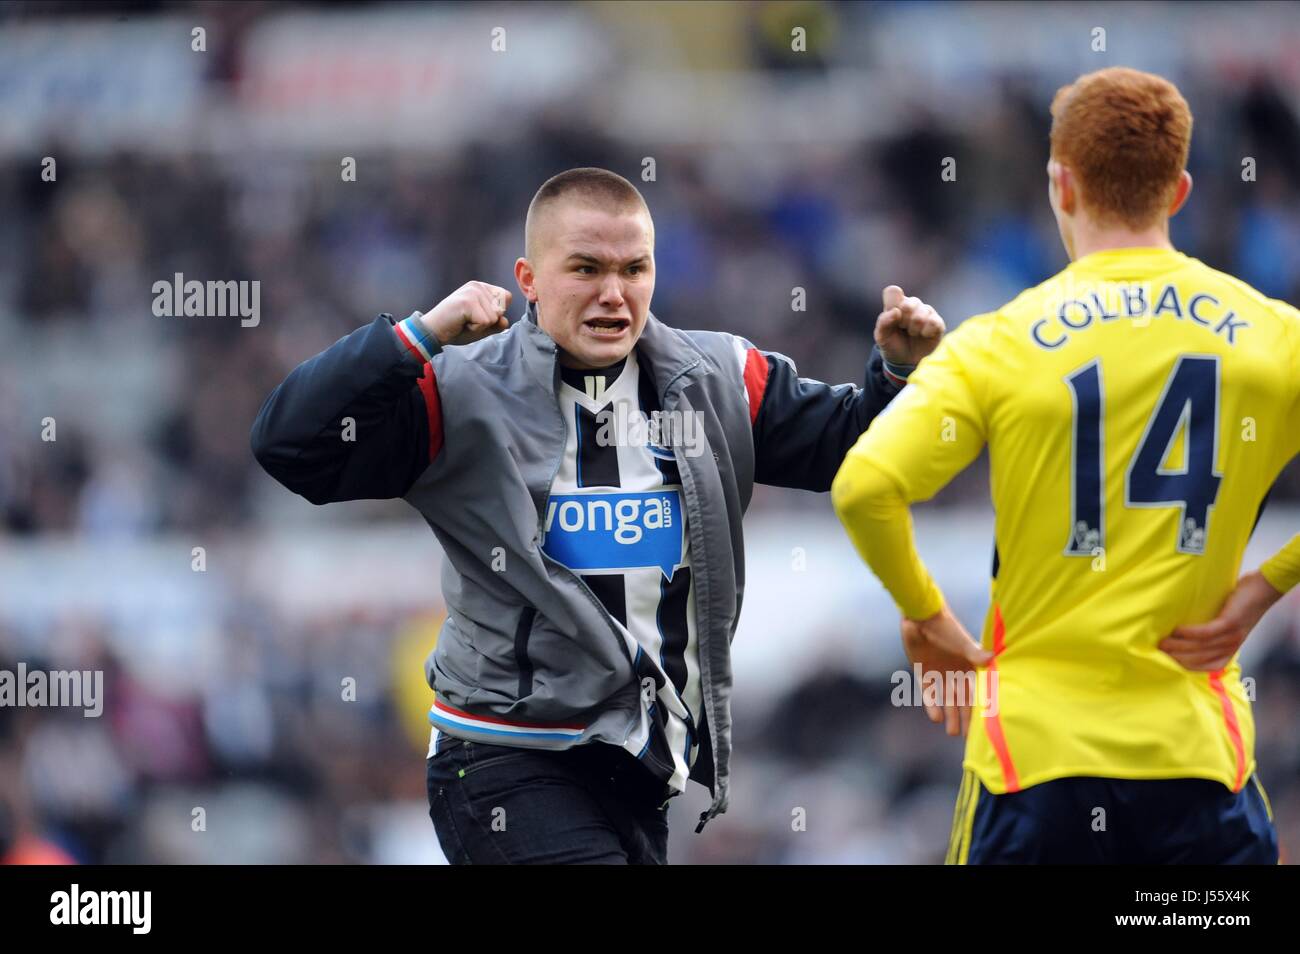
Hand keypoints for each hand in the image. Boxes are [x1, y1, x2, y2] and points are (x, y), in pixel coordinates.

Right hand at [420, 281, 512, 345]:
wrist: (433, 331)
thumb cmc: (456, 328)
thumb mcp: (481, 327)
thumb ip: (496, 324)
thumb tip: (504, 320)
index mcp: (482, 288)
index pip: (506, 297)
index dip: (496, 313)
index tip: (477, 316)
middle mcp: (478, 286)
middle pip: (502, 309)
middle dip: (488, 322)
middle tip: (469, 321)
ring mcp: (473, 292)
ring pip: (494, 317)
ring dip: (480, 326)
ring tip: (464, 321)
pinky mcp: (468, 301)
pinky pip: (486, 322)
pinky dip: (475, 328)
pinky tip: (462, 323)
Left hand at [874, 285, 944, 366]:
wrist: (905, 360)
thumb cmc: (892, 344)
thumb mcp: (881, 336)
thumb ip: (883, 322)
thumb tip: (896, 311)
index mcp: (896, 303)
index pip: (893, 292)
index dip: (891, 305)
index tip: (892, 318)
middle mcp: (912, 304)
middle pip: (908, 304)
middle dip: (903, 321)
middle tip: (902, 328)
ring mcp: (926, 311)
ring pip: (921, 314)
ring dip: (914, 329)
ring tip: (912, 334)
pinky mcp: (938, 322)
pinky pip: (933, 322)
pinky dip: (925, 332)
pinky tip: (923, 335)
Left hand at [900, 605, 993, 736]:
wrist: (921, 617)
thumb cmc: (946, 628)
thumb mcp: (962, 643)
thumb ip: (975, 653)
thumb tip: (993, 660)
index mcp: (969, 666)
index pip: (977, 691)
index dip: (980, 707)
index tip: (985, 724)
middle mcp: (955, 672)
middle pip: (962, 699)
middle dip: (964, 717)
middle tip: (966, 737)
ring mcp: (939, 673)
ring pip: (946, 699)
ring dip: (949, 715)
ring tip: (952, 733)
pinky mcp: (922, 672)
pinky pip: (929, 692)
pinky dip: (932, 704)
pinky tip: (936, 718)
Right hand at [1158, 571, 1283, 671]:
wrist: (1262, 589)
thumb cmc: (1239, 604)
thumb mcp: (1225, 625)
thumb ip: (1209, 633)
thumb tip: (1179, 635)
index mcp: (1228, 651)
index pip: (1203, 667)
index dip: (1183, 666)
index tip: (1164, 660)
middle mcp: (1230, 647)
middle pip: (1198, 659)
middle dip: (1176, 657)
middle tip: (1157, 650)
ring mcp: (1231, 637)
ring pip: (1200, 648)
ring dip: (1178, 646)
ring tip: (1162, 641)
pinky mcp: (1230, 624)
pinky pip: (1206, 633)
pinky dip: (1189, 633)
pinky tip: (1177, 629)